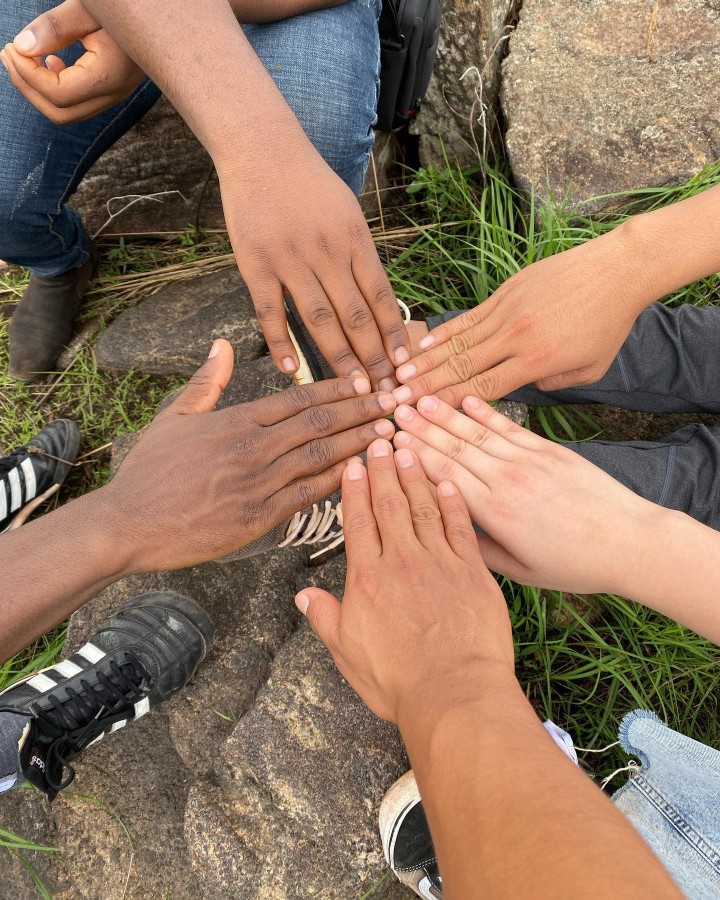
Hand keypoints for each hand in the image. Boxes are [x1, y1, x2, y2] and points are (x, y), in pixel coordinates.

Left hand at [0, 0, 143, 124]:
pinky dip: (55, 90)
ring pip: (67, 113)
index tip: (11, 46)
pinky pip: (78, 104)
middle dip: (27, 88)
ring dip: (38, 91)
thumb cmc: (127, 8)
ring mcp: (115, 96)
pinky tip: (50, 62)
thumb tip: (21, 47)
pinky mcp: (112, 90)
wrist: (161, 18)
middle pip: (60, 113)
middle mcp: (114, 94)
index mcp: (110, 76)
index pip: (58, 94)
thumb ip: (55, 27)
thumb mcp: (89, 9)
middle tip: (8, 55)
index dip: (28, 74)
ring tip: (21, 58)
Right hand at [105, 339, 396, 572]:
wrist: (129, 523)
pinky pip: (310, 494)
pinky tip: (364, 472)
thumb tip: (222, 346)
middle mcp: (255, 446)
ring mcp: (260, 481)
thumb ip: (207, 382)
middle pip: (321, 422)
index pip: (300, 398)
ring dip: (361, 442)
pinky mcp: (261, 515)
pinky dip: (339, 481)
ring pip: (322, 455)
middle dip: (362, 409)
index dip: (338, 388)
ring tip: (391, 432)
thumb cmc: (149, 472)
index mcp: (237, 419)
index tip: (365, 379)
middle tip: (394, 400)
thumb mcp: (175, 417)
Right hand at [217, 145, 410, 391]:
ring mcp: (289, 260)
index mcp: (354, 239)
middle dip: (374, 357)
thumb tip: (381, 303)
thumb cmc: (309, 184)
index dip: (394, 335)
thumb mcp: (347, 212)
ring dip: (339, 358)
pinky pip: (270, 313)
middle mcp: (325, 251)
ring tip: (353, 390)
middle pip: (355, 315)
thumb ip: (360, 256)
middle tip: (385, 391)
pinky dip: (281, 344)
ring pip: (318, 320)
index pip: (381, 296)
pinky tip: (293, 371)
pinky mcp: (255, 265)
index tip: (404, 365)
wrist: (261, 149)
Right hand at [295, 439, 513, 723]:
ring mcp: (440, 563)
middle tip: (380, 442)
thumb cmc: (398, 679)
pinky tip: (448, 483)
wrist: (454, 693)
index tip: (353, 466)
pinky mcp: (472, 572)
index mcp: (369, 578)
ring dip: (416, 476)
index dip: (354, 491)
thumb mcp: (347, 653)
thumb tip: (303, 598)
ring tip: (410, 449)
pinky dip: (453, 503)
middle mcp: (402, 561)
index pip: (358, 522)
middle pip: (390, 505)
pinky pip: (460, 527)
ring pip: (424, 507)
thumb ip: (325, 619)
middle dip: (383, 471)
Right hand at [392, 395, 660, 595]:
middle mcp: (507, 480)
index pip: (443, 476)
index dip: (414, 457)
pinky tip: (466, 399)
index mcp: (496, 513)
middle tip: (393, 410)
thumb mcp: (523, 572)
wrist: (630, 541)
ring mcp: (528, 461)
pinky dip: (485, 412)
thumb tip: (448, 532)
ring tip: (418, 398)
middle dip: (420, 429)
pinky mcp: (548, 451)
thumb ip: (481, 550)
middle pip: (453, 448)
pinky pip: (508, 427)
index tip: (391, 443)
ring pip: (476, 433)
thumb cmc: (576, 564)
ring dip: (445, 414)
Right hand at [393, 226, 654, 406]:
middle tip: (396, 400)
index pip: (482, 388)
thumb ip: (550, 384)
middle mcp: (515, 338)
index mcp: (536, 362)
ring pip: (458, 341)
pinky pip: (469, 318)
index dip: (449, 404)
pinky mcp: (505, 292)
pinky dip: (445, 332)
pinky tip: (424, 344)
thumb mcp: (589, 370)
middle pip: (461, 367)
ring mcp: (507, 312)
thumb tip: (520, 387)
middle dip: (426, 386)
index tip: (424, 416)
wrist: (615, 272)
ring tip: (399, 375)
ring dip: (426, 361)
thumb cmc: (607, 325)